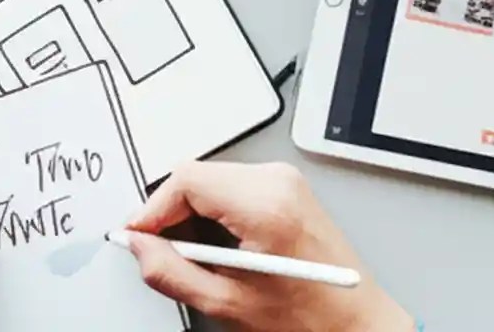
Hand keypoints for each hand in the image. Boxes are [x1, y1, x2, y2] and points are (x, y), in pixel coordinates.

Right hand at [126, 161, 411, 331]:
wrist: (357, 322)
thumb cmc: (311, 317)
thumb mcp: (228, 304)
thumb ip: (172, 273)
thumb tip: (140, 248)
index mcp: (265, 205)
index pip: (186, 180)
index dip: (152, 209)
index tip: (137, 234)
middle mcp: (277, 182)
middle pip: (196, 176)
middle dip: (170, 212)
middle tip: (159, 248)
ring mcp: (284, 181)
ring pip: (211, 178)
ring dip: (191, 212)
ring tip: (196, 254)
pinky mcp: (286, 186)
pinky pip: (231, 184)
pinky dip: (213, 209)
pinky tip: (218, 244)